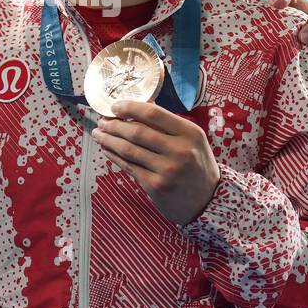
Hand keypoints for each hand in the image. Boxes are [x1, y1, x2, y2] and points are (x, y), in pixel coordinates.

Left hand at [90, 100, 219, 226]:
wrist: (208, 201)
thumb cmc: (197, 165)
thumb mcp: (193, 140)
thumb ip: (170, 125)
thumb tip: (137, 108)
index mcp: (190, 133)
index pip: (154, 114)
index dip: (130, 107)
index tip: (115, 106)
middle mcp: (180, 151)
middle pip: (137, 132)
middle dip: (114, 125)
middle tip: (102, 121)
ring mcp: (167, 170)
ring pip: (129, 150)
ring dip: (109, 140)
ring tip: (99, 134)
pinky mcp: (155, 187)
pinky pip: (129, 167)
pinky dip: (114, 156)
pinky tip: (107, 150)